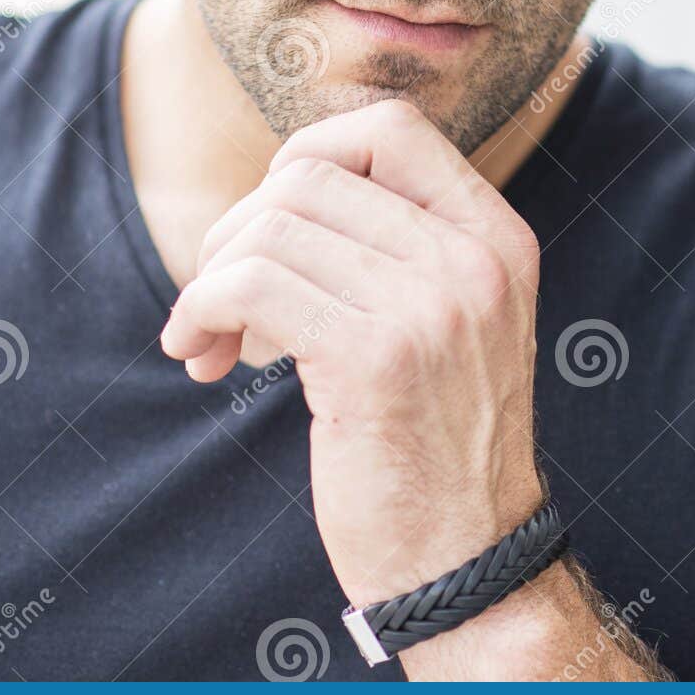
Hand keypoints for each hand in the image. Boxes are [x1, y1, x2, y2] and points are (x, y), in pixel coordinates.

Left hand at [158, 98, 544, 607]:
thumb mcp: (449, 318)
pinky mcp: (377, 360)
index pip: (390, 129)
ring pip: (272, 228)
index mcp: (496, 236)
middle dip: (239, 227)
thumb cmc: (433, 441)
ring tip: (207, 334)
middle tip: (222, 297)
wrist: (466, 565)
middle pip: (311, 175)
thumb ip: (396, 243)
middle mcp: (474, 259)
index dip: (309, 155)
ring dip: (211, 276)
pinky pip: (251, 285)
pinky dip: (202, 309)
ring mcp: (433, 307)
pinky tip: (198, 354)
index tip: (271, 221)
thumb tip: (282, 181)